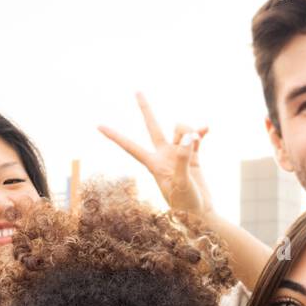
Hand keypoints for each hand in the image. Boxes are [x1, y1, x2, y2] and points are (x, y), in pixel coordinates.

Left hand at [99, 93, 212, 216]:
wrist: (201, 215)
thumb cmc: (186, 205)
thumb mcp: (182, 183)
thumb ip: (183, 158)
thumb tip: (188, 136)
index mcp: (154, 164)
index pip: (130, 146)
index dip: (115, 136)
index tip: (98, 125)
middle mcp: (163, 155)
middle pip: (152, 126)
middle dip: (145, 109)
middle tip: (136, 90)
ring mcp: (178, 154)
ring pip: (180, 128)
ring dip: (189, 129)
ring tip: (197, 141)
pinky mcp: (193, 156)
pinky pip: (196, 137)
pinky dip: (201, 132)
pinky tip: (207, 130)